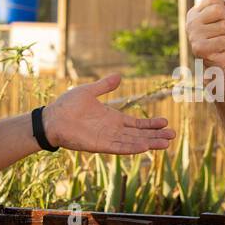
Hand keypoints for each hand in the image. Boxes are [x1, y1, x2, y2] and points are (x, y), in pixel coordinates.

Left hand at [42, 74, 175, 153]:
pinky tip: (145, 147)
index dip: (151, 124)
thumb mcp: (89, 91)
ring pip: (133, 142)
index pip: (137, 123)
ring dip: (149, 143)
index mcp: (113, 118)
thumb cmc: (67, 105)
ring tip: (166, 143)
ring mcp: (108, 139)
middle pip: (140, 134)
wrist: (52, 118)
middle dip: (156, 135)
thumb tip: (119, 76)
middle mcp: (113, 130)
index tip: (166, 122)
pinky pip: (120, 147)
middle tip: (173, 134)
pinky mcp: (100, 145)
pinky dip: (132, 147)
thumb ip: (105, 85)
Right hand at [186, 0, 224, 68]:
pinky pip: (224, 42)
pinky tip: (219, 53)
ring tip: (219, 44)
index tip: (220, 21)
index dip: (224, 10)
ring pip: (224, 26)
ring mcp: (193, 35)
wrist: (221, 65)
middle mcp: (191, 22)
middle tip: (221, 35)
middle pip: (220, 11)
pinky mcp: (198, 49)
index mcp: (195, 12)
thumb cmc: (223, 38)